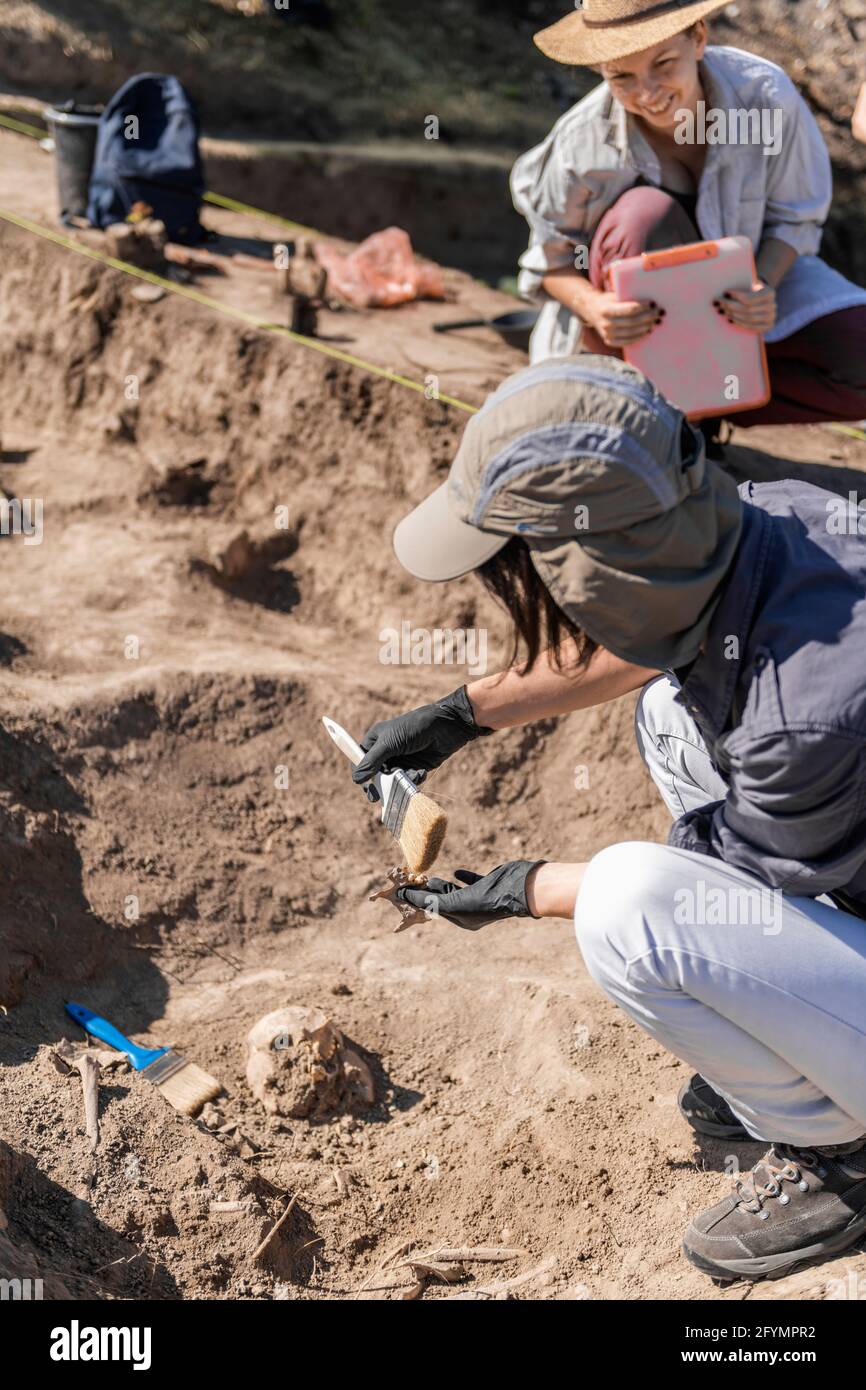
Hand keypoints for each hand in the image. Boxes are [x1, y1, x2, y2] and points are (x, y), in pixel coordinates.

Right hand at [352, 685, 490, 800]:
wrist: (446, 727)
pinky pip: (408, 781)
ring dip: (400, 782)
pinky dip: (414, 779)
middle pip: (375, 775)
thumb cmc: (414, 728)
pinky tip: (422, 772)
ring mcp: (401, 760)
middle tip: (377, 798)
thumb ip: (372, 762)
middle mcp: (386, 751)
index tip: (364, 786)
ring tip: (412, 774)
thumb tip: (356, 779)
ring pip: (392, 781)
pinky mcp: (415, 768)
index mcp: (375, 740)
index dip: (359, 774)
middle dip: (379, 785)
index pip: (359, 759)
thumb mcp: (390, 743)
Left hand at [397, 860, 543, 929]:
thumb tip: (407, 896)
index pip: (434, 909)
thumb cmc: (486, 900)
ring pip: (456, 892)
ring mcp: (480, 897)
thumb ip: (431, 900)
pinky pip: (472, 882)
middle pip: (443, 901)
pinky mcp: (489, 885)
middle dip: (428, 892)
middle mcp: (470, 911)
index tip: (402, 891)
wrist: (518, 889)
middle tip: (413, 881)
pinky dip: (463, 877)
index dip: (418, 900)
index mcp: (463, 920)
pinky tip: (456, 871)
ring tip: (429, 879)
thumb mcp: (454, 903)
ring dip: (442, 886)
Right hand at [586, 291, 662, 347]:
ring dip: (646, 327)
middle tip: (659, 312)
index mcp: (606, 309)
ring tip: (656, 321)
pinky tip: (647, 331)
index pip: (630, 309)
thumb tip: (649, 298)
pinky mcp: (609, 341)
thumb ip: (627, 297)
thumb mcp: (614, 295)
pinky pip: (627, 342)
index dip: (643, 307)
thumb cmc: (609, 300)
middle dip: (648, 317)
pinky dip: (639, 337)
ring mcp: (607, 334)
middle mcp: (605, 324)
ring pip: (632, 332)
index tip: (653, 303)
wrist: (592, 309)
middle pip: (633, 322)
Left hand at [714, 282, 776, 333]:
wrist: (763, 300)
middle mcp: (772, 306)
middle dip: (731, 307)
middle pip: (747, 309)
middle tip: (718, 303)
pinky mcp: (768, 326)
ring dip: (733, 316)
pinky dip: (740, 324)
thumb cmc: (753, 289)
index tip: (725, 293)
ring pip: (749, 319)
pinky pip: (752, 327)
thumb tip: (726, 291)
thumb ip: (744, 283)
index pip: (750, 298)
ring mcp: (771, 318)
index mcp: (770, 293)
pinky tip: (730, 320)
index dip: (737, 296)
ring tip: (721, 311)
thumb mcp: (751, 282)